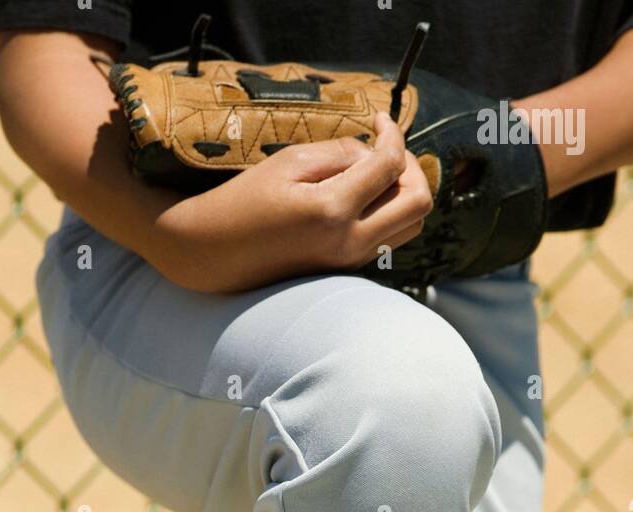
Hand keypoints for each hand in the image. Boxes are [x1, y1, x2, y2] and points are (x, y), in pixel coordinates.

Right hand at [151, 112, 433, 292]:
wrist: (215, 254)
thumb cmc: (244, 202)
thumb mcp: (288, 163)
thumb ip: (339, 154)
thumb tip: (375, 153)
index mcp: (333, 211)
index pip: (391, 166)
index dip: (393, 134)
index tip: (379, 120)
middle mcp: (349, 243)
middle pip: (418, 203)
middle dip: (411, 167)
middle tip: (388, 148)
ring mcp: (350, 262)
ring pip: (409, 225)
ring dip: (404, 193)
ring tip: (377, 171)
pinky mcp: (345, 270)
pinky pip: (388, 238)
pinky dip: (388, 212)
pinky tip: (363, 195)